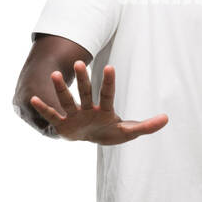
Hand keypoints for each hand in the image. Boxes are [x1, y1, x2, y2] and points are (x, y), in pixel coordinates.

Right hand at [28, 61, 167, 143]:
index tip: (109, 66)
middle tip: (80, 63)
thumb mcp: (129, 131)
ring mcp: (75, 116)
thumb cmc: (111, 132)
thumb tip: (167, 118)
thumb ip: (147, 126)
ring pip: (68, 100)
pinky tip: (34, 99)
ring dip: (61, 89)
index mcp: (105, 110)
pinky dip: (43, 108)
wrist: (92, 138)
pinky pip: (52, 116)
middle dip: (83, 80)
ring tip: (54, 74)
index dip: (109, 82)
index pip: (108, 94)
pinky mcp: (63, 125)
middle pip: (86, 93)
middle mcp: (88, 109)